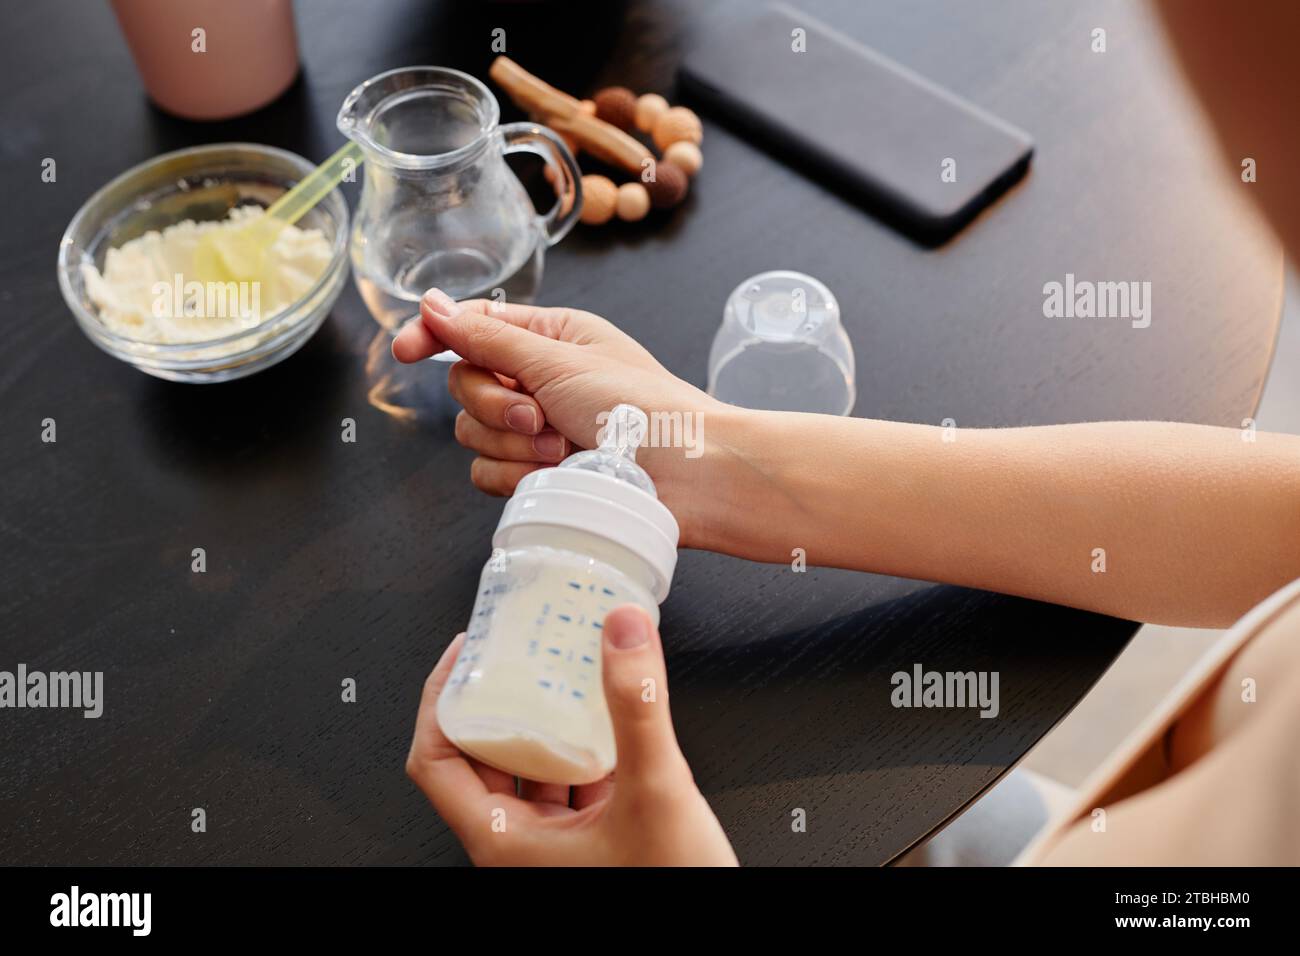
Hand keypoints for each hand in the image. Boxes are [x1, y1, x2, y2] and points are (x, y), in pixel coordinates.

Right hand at [392, 288, 727, 547]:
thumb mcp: (561, 362)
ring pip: (473, 435)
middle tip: (539, 415)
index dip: (436, 336)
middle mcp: (541, 380)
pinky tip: (558, 476)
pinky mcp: (540, 477)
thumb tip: (434, 306)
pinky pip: (489, 475)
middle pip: (466, 385)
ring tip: (564, 449)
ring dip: (514, 445)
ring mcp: (539, 431)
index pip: (474, 327)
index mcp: (551, 338)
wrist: (691, 478)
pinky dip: (519, 477)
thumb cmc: (647, 409)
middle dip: (497, 406)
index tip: (407, 351)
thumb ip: (489, 339)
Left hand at [406, 605, 737, 865]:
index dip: (442, 699)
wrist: (713, 942)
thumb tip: (624, 632)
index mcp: (504, 840)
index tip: (467, 654)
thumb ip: (638, 708)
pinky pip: (571, 783)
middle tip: (517, 651)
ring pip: (530, 768)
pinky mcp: (591, 845)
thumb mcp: (655, 792)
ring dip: (545, 719)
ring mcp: (554, 847)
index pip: (435, 760)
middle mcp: (520, 844)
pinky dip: (584, 745)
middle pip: (481, 755)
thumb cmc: (670, 893)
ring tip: (564, 673)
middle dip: (499, 698)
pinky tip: (610, 718)